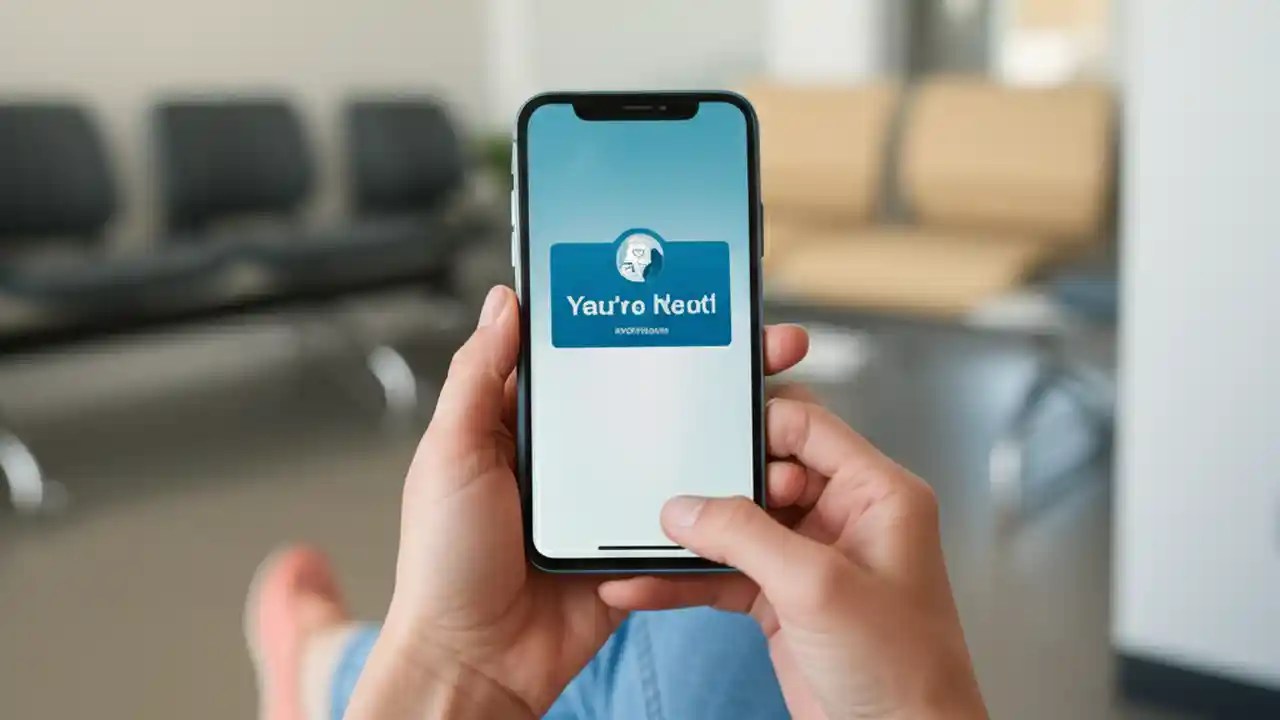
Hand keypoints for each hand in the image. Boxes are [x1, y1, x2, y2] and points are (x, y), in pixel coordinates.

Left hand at [346, 285, 811, 717]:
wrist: (476, 662)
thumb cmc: (444, 566)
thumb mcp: (450, 457)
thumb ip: (476, 378)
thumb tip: (504, 304)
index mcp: (519, 424)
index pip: (578, 356)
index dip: (621, 323)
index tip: (668, 293)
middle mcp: (567, 456)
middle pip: (637, 395)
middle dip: (692, 366)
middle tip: (746, 340)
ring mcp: (602, 500)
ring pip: (668, 448)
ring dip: (711, 427)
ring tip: (762, 397)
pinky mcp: (630, 543)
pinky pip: (678, 511)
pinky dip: (707, 494)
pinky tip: (744, 468)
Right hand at [600, 399, 987, 719]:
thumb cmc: (903, 671)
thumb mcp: (818, 587)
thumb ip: (746, 536)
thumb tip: (686, 508)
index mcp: (877, 493)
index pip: (808, 428)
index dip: (755, 427)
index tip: (703, 433)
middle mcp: (846, 517)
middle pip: (764, 473)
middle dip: (712, 485)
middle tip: (667, 492)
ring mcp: (811, 559)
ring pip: (737, 527)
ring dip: (689, 538)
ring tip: (639, 539)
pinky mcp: (783, 600)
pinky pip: (724, 574)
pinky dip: (685, 580)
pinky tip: (644, 585)